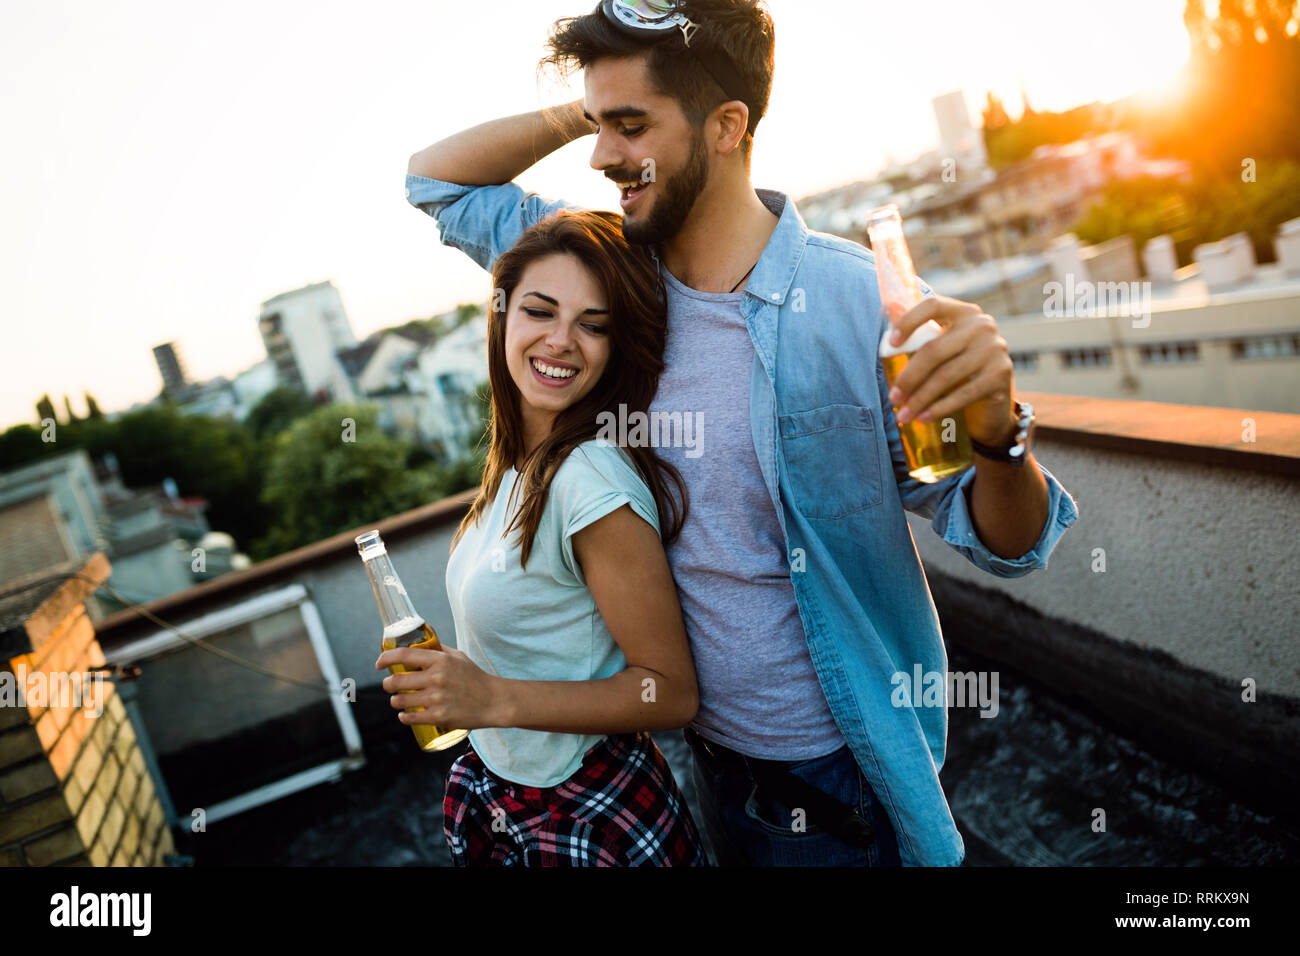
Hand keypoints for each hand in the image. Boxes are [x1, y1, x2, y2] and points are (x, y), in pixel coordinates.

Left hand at [374, 645, 506, 729]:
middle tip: (389, 685)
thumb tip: (417, 646)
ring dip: (396, 701)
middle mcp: (436, 678)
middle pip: (396, 680)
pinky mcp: (438, 716)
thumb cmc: (475, 677)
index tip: (379, 663)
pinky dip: (404, 716)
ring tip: (399, 700)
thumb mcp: (458, 657)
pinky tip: (405, 714)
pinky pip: (410, 717)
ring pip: (400, 700)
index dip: (386, 658)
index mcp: (440, 660)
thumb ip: (438, 651)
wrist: (493, 701)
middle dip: (388, 684)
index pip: (404, 655)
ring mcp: (436, 698)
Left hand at [884, 295, 1016, 446]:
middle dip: (909, 378)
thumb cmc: (956, 371)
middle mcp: (981, 326)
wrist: (991, 403)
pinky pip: (963, 394)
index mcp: (963, 312)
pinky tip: (923, 418)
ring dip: (920, 398)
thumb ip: (919, 338)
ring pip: (946, 375)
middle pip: (934, 350)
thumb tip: (884, 320)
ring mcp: (994, 349)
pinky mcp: (1001, 375)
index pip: (932, 306)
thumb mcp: (940, 351)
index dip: (908, 321)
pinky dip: (939, 408)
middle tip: (893, 398)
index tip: (891, 345)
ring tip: (903, 415)